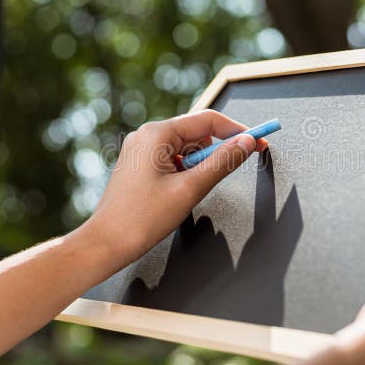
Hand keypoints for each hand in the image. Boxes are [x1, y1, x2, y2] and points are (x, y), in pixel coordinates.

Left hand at [85, 109, 266, 263]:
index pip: (208, 120)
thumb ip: (222, 162)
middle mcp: (146, 135)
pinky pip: (172, 159)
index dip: (237, 132)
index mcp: (156, 133)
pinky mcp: (139, 164)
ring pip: (186, 149)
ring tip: (188, 192)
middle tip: (224, 175)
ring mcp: (141, 149)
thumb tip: (246, 143)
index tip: (258, 143)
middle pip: (197, 134)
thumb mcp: (190, 189)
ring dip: (198, 166)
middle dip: (215, 153)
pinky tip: (178, 193)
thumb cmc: (140, 219)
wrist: (106, 244)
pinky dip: (185, 173)